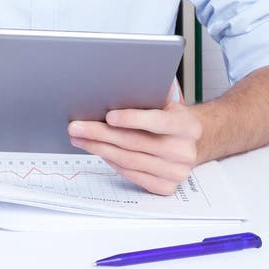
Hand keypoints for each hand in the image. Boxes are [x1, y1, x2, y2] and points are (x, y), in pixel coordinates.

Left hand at [67, 89, 202, 195]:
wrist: (191, 145)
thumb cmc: (172, 120)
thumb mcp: (168, 103)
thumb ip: (151, 94)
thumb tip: (123, 81)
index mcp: (187, 126)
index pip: (157, 122)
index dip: (132, 119)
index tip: (108, 116)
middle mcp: (184, 152)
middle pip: (135, 143)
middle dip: (101, 134)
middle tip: (77, 127)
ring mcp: (176, 172)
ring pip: (129, 160)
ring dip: (99, 149)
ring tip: (80, 139)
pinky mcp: (165, 187)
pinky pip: (131, 174)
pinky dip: (111, 162)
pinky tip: (99, 151)